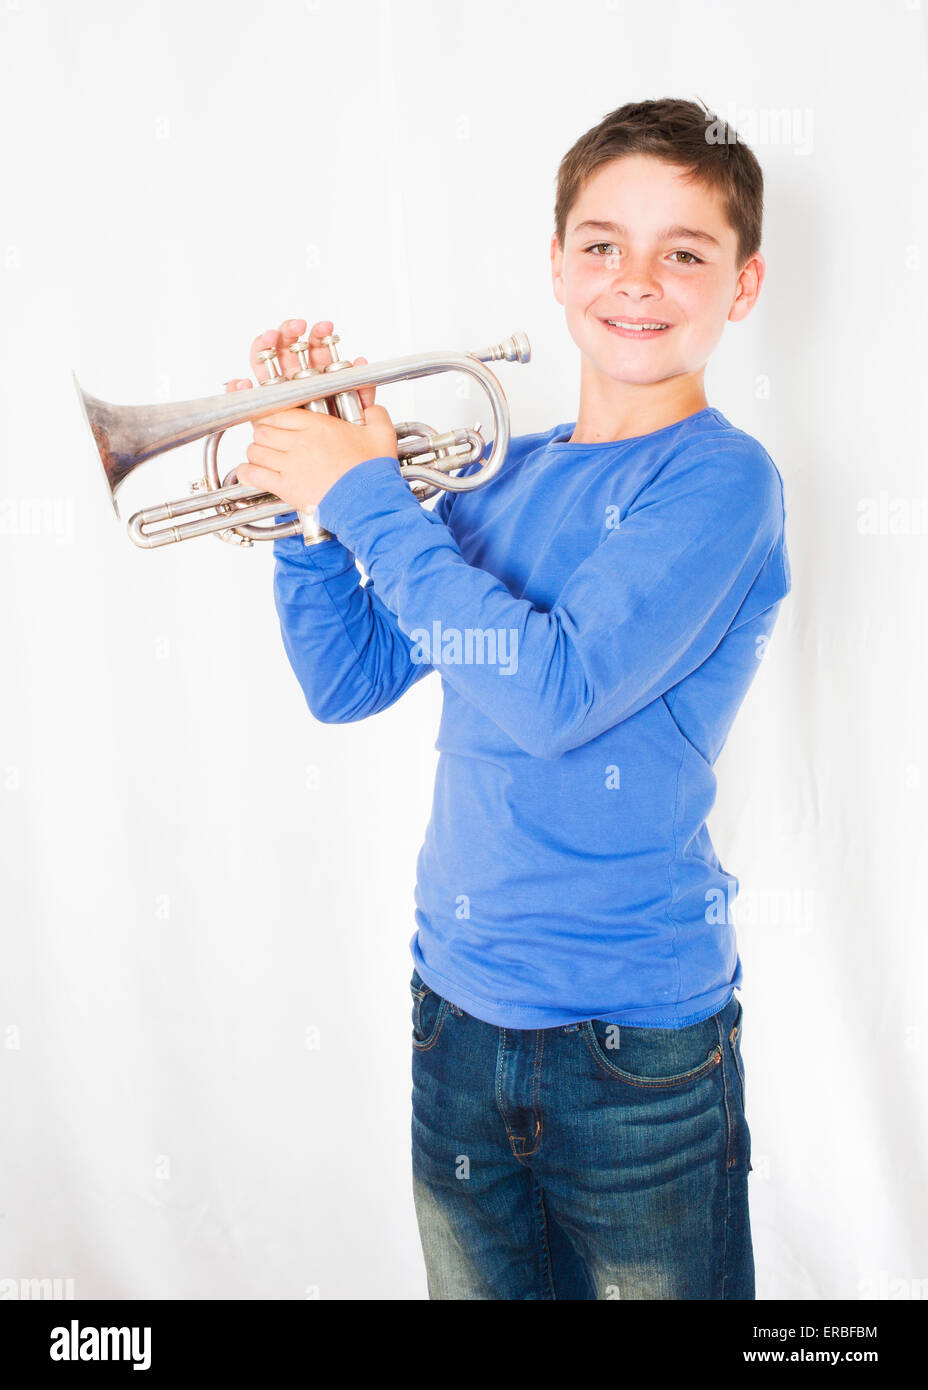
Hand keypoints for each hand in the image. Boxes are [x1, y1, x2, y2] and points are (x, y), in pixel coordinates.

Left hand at [226, 317, 395, 510]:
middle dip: (262, 433)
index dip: (272, 415)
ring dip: (256, 452)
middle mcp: (300, 442)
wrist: (369, 503)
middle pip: (263, 429)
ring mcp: (290, 465)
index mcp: (319, 426)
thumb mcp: (382, 435)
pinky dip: (247, 472)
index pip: (280, 412)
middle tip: (268, 439)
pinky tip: (250, 473)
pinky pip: (253, 474)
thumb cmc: (373, 473)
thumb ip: (376, 414)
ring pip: (255, 450)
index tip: (274, 420)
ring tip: (262, 456)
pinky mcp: (286, 487)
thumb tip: (373, 408)